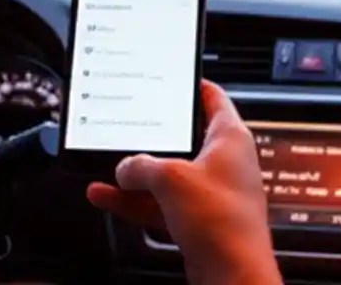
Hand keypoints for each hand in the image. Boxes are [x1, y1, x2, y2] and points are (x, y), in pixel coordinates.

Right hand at [86, 81, 280, 284]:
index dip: (192, 83)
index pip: (212, 97)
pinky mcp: (199, 220)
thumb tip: (125, 166)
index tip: (173, 76)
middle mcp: (225, 162)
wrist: (233, 275)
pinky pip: (162, 203)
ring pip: (168, 175)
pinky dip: (136, 200)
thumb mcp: (171, 178)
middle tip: (127, 127)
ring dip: (136, 174)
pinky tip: (108, 196)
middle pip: (183, 139)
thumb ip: (140, 165)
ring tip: (107, 169)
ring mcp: (212, 193)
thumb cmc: (223, 221)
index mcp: (230, 137)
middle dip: (151, 139)